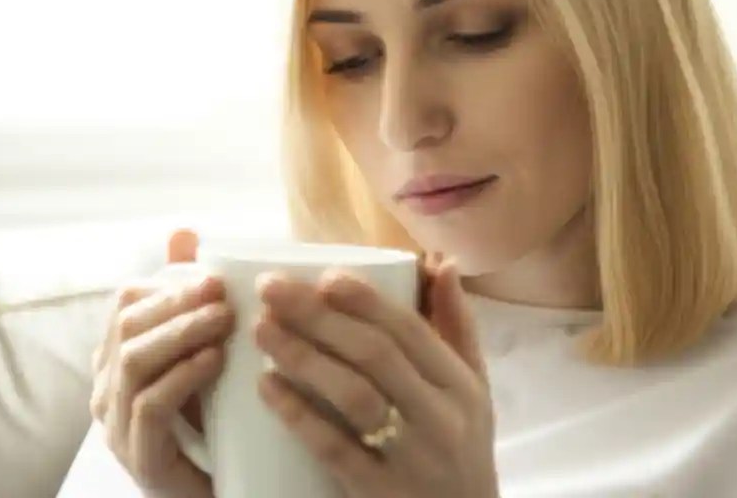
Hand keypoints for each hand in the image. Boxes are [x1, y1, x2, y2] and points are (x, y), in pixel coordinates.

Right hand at [89, 230, 235, 497]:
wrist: (224, 491)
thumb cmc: (214, 420)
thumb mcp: (206, 351)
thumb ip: (193, 298)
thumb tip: (182, 231)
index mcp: (119, 358)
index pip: (125, 303)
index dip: (166, 284)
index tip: (212, 275)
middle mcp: (108, 389)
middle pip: (128, 326)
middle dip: (176, 302)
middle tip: (222, 289)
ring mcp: (118, 426)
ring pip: (134, 361)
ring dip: (181, 332)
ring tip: (224, 319)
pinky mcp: (142, 459)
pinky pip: (151, 407)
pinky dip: (182, 377)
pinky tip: (214, 360)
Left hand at [252, 253, 498, 497]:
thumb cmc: (462, 451)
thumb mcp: (474, 390)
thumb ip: (457, 327)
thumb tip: (441, 262)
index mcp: (461, 386)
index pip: (410, 330)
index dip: (366, 300)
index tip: (323, 276)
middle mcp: (441, 417)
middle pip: (376, 354)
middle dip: (319, 316)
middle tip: (270, 290)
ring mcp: (410, 457)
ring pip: (354, 396)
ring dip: (304, 357)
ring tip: (262, 330)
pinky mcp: (379, 493)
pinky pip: (334, 448)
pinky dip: (299, 414)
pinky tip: (267, 387)